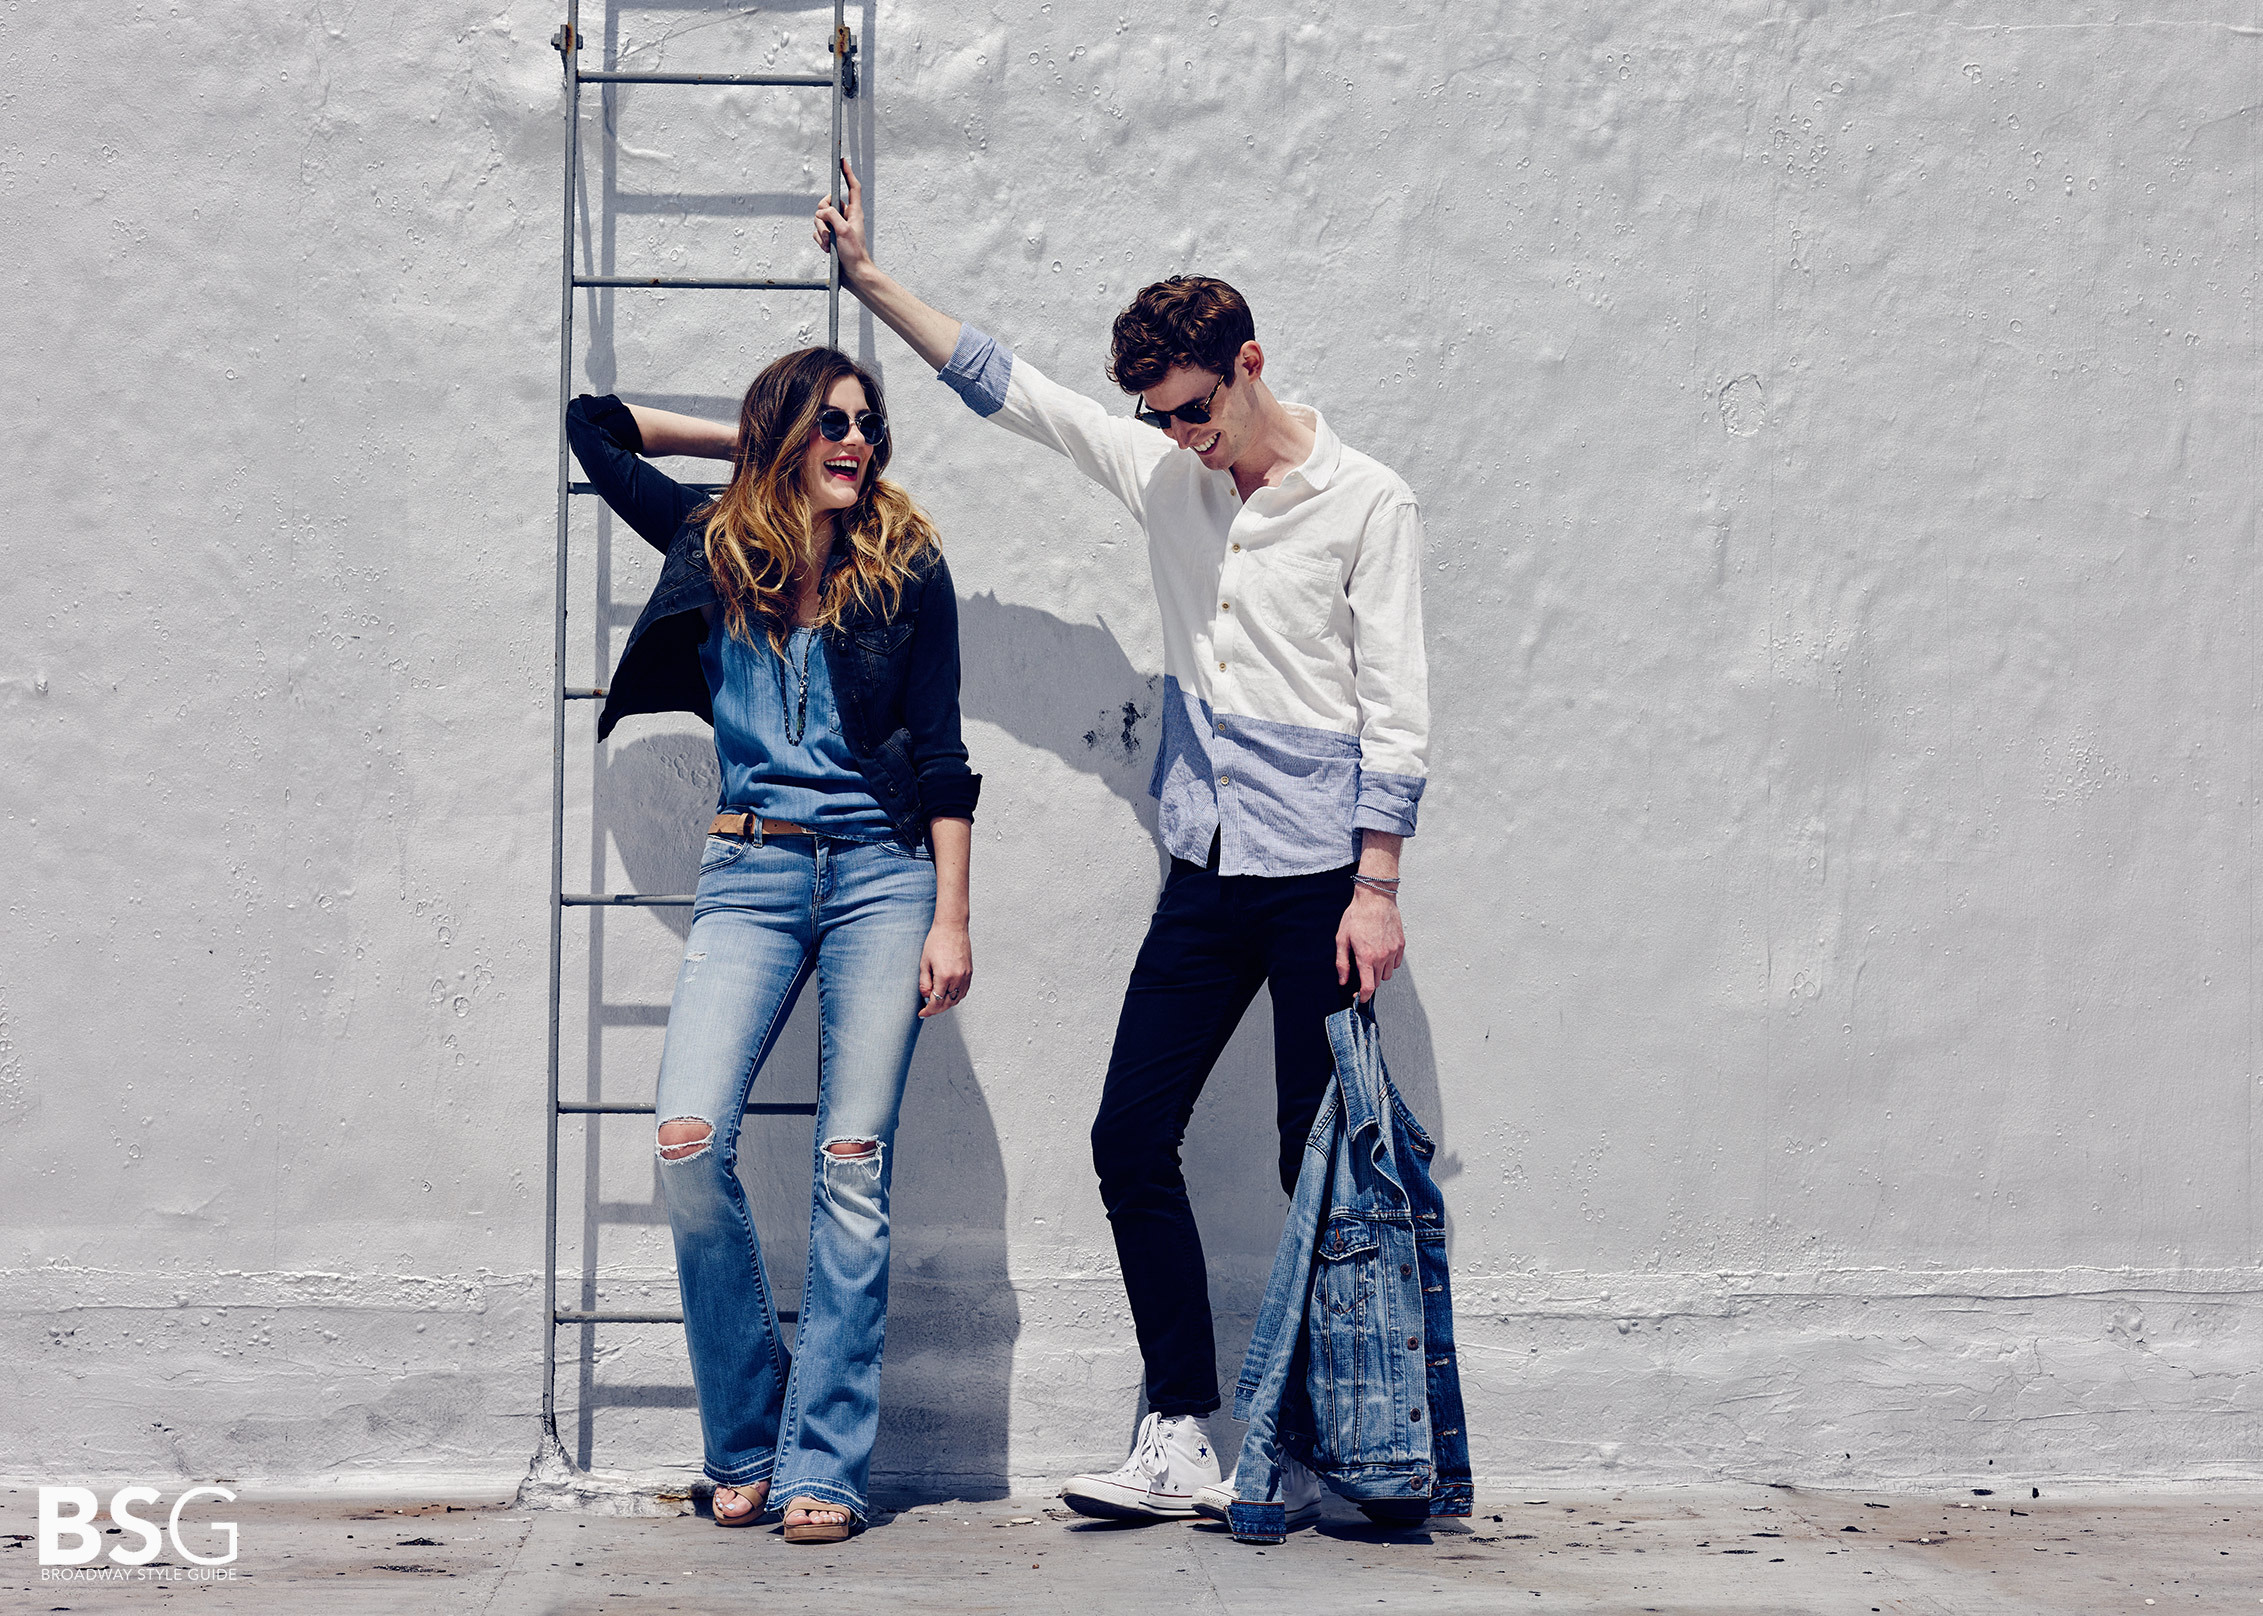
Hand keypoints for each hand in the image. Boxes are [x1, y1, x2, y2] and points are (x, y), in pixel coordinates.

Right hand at [813, 159, 872, 282]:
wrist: (854, 274)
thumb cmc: (854, 254)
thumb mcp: (843, 231)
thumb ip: (832, 216)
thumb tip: (821, 211)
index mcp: (854, 212)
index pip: (852, 187)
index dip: (847, 173)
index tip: (842, 160)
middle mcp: (845, 217)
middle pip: (826, 203)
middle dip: (822, 216)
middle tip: (827, 229)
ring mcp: (837, 226)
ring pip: (819, 218)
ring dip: (821, 232)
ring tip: (829, 244)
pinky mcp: (830, 237)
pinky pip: (817, 232)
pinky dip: (820, 240)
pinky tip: (827, 249)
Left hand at [918, 919, 971, 1017]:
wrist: (952, 927)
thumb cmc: (936, 941)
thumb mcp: (924, 962)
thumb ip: (924, 982)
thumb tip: (926, 996)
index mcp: (944, 976)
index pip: (936, 1002)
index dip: (928, 1010)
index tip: (922, 1013)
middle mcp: (957, 978)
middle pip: (947, 1003)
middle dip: (936, 1009)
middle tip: (927, 1010)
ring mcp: (965, 976)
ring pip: (957, 999)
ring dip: (946, 1004)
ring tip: (936, 1003)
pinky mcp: (970, 972)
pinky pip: (964, 991)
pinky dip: (956, 997)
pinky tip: (948, 995)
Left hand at [1334, 886, 1403, 1003]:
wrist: (1375, 898)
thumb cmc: (1358, 915)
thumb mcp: (1342, 939)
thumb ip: (1342, 962)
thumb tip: (1343, 979)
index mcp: (1366, 957)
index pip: (1368, 987)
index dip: (1363, 996)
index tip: (1359, 998)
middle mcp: (1382, 957)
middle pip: (1377, 982)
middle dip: (1368, 980)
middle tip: (1361, 969)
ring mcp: (1394, 951)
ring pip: (1387, 974)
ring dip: (1379, 971)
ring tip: (1371, 957)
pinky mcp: (1401, 945)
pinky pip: (1396, 963)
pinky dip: (1389, 962)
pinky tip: (1381, 951)